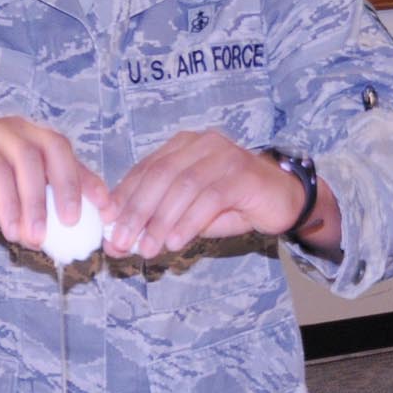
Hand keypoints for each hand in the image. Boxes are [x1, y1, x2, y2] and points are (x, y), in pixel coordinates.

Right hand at [0, 112, 103, 247]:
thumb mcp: (2, 201)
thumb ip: (28, 214)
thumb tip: (55, 243)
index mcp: (36, 141)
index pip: (73, 160)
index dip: (93, 185)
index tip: (108, 213)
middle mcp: (21, 130)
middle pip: (58, 152)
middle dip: (72, 187)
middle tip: (73, 223)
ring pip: (28, 163)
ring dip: (36, 204)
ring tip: (36, 237)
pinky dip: (8, 203)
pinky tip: (9, 229)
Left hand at [102, 129, 337, 260]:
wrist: (284, 200)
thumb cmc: (234, 204)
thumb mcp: (191, 209)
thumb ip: (161, 216)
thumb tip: (123, 239)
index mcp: (183, 146)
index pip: (145, 170)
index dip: (123, 199)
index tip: (108, 229)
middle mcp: (202, 143)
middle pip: (159, 176)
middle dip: (136, 212)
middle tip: (121, 242)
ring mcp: (224, 155)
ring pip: (182, 186)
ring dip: (160, 221)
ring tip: (148, 249)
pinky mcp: (242, 173)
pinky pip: (209, 197)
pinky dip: (188, 222)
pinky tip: (175, 242)